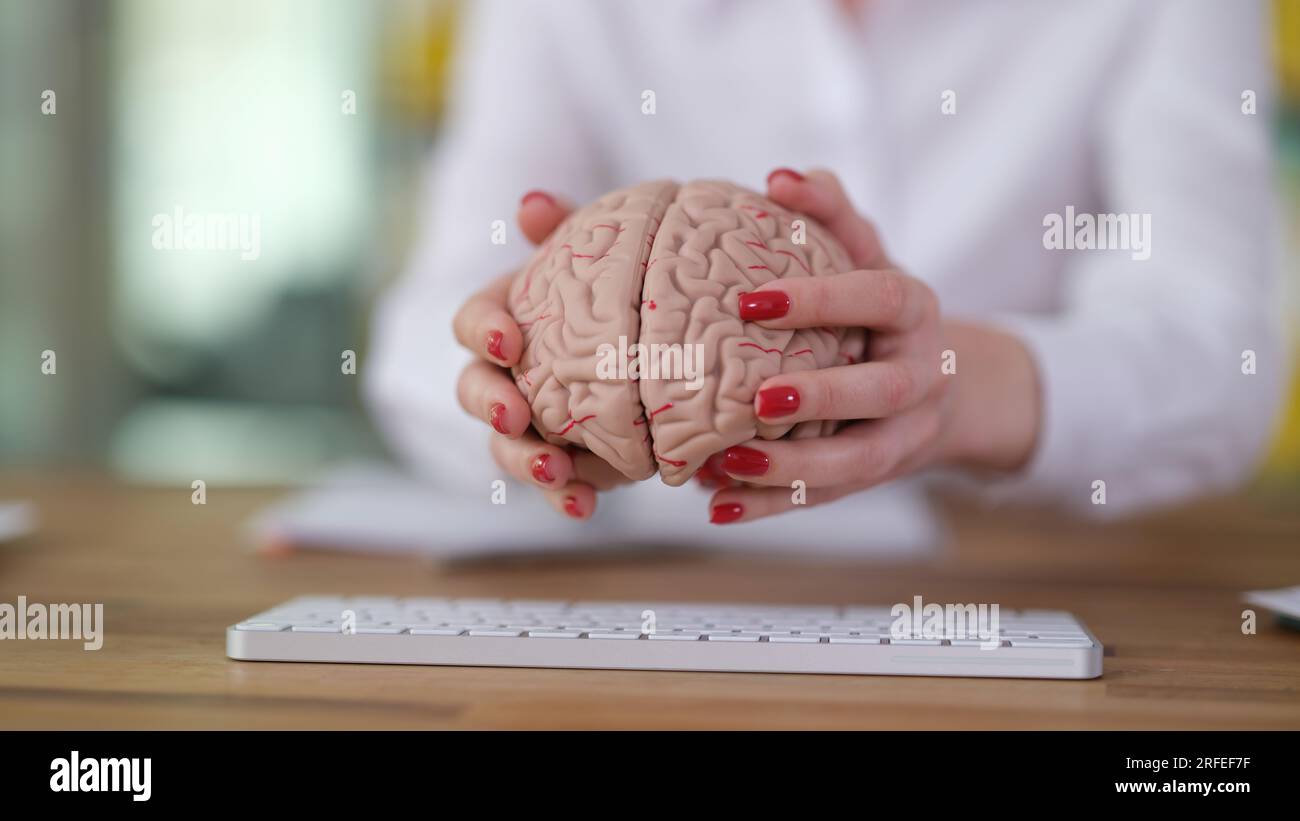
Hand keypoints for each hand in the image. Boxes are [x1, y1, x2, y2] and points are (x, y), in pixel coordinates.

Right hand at [452, 190, 631, 519]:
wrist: (675, 340)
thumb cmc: (626, 283)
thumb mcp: (606, 252)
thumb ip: (572, 230)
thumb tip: (534, 204)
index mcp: (509, 317)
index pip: (474, 322)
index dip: (483, 332)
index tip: (508, 342)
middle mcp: (510, 374)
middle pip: (475, 390)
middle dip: (491, 405)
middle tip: (516, 415)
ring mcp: (535, 422)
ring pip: (505, 446)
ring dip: (522, 461)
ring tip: (552, 471)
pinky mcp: (569, 459)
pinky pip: (555, 483)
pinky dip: (564, 496)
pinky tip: (584, 506)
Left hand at [706, 169, 1041, 524]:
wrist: (943, 387)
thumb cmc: (880, 312)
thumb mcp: (868, 257)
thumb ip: (831, 215)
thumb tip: (781, 176)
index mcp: (916, 313)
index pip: (880, 298)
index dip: (822, 299)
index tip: (752, 300)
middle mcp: (921, 376)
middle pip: (880, 393)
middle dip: (821, 396)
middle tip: (758, 399)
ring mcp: (904, 434)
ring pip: (857, 461)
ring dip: (792, 467)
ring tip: (725, 463)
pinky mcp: (876, 476)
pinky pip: (826, 497)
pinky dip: (772, 506)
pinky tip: (718, 506)